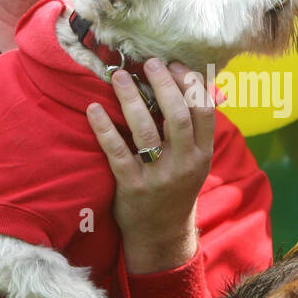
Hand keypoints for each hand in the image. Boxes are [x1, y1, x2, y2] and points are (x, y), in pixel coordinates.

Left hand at [86, 59, 214, 273]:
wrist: (161, 235)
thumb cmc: (176, 189)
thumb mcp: (195, 163)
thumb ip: (194, 131)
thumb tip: (188, 85)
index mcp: (202, 154)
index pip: (204, 111)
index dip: (191, 84)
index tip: (174, 65)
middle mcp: (185, 164)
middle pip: (178, 116)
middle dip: (163, 84)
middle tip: (148, 63)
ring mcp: (159, 176)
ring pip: (146, 130)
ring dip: (131, 99)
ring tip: (119, 77)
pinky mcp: (133, 186)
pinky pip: (118, 152)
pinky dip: (104, 128)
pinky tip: (93, 109)